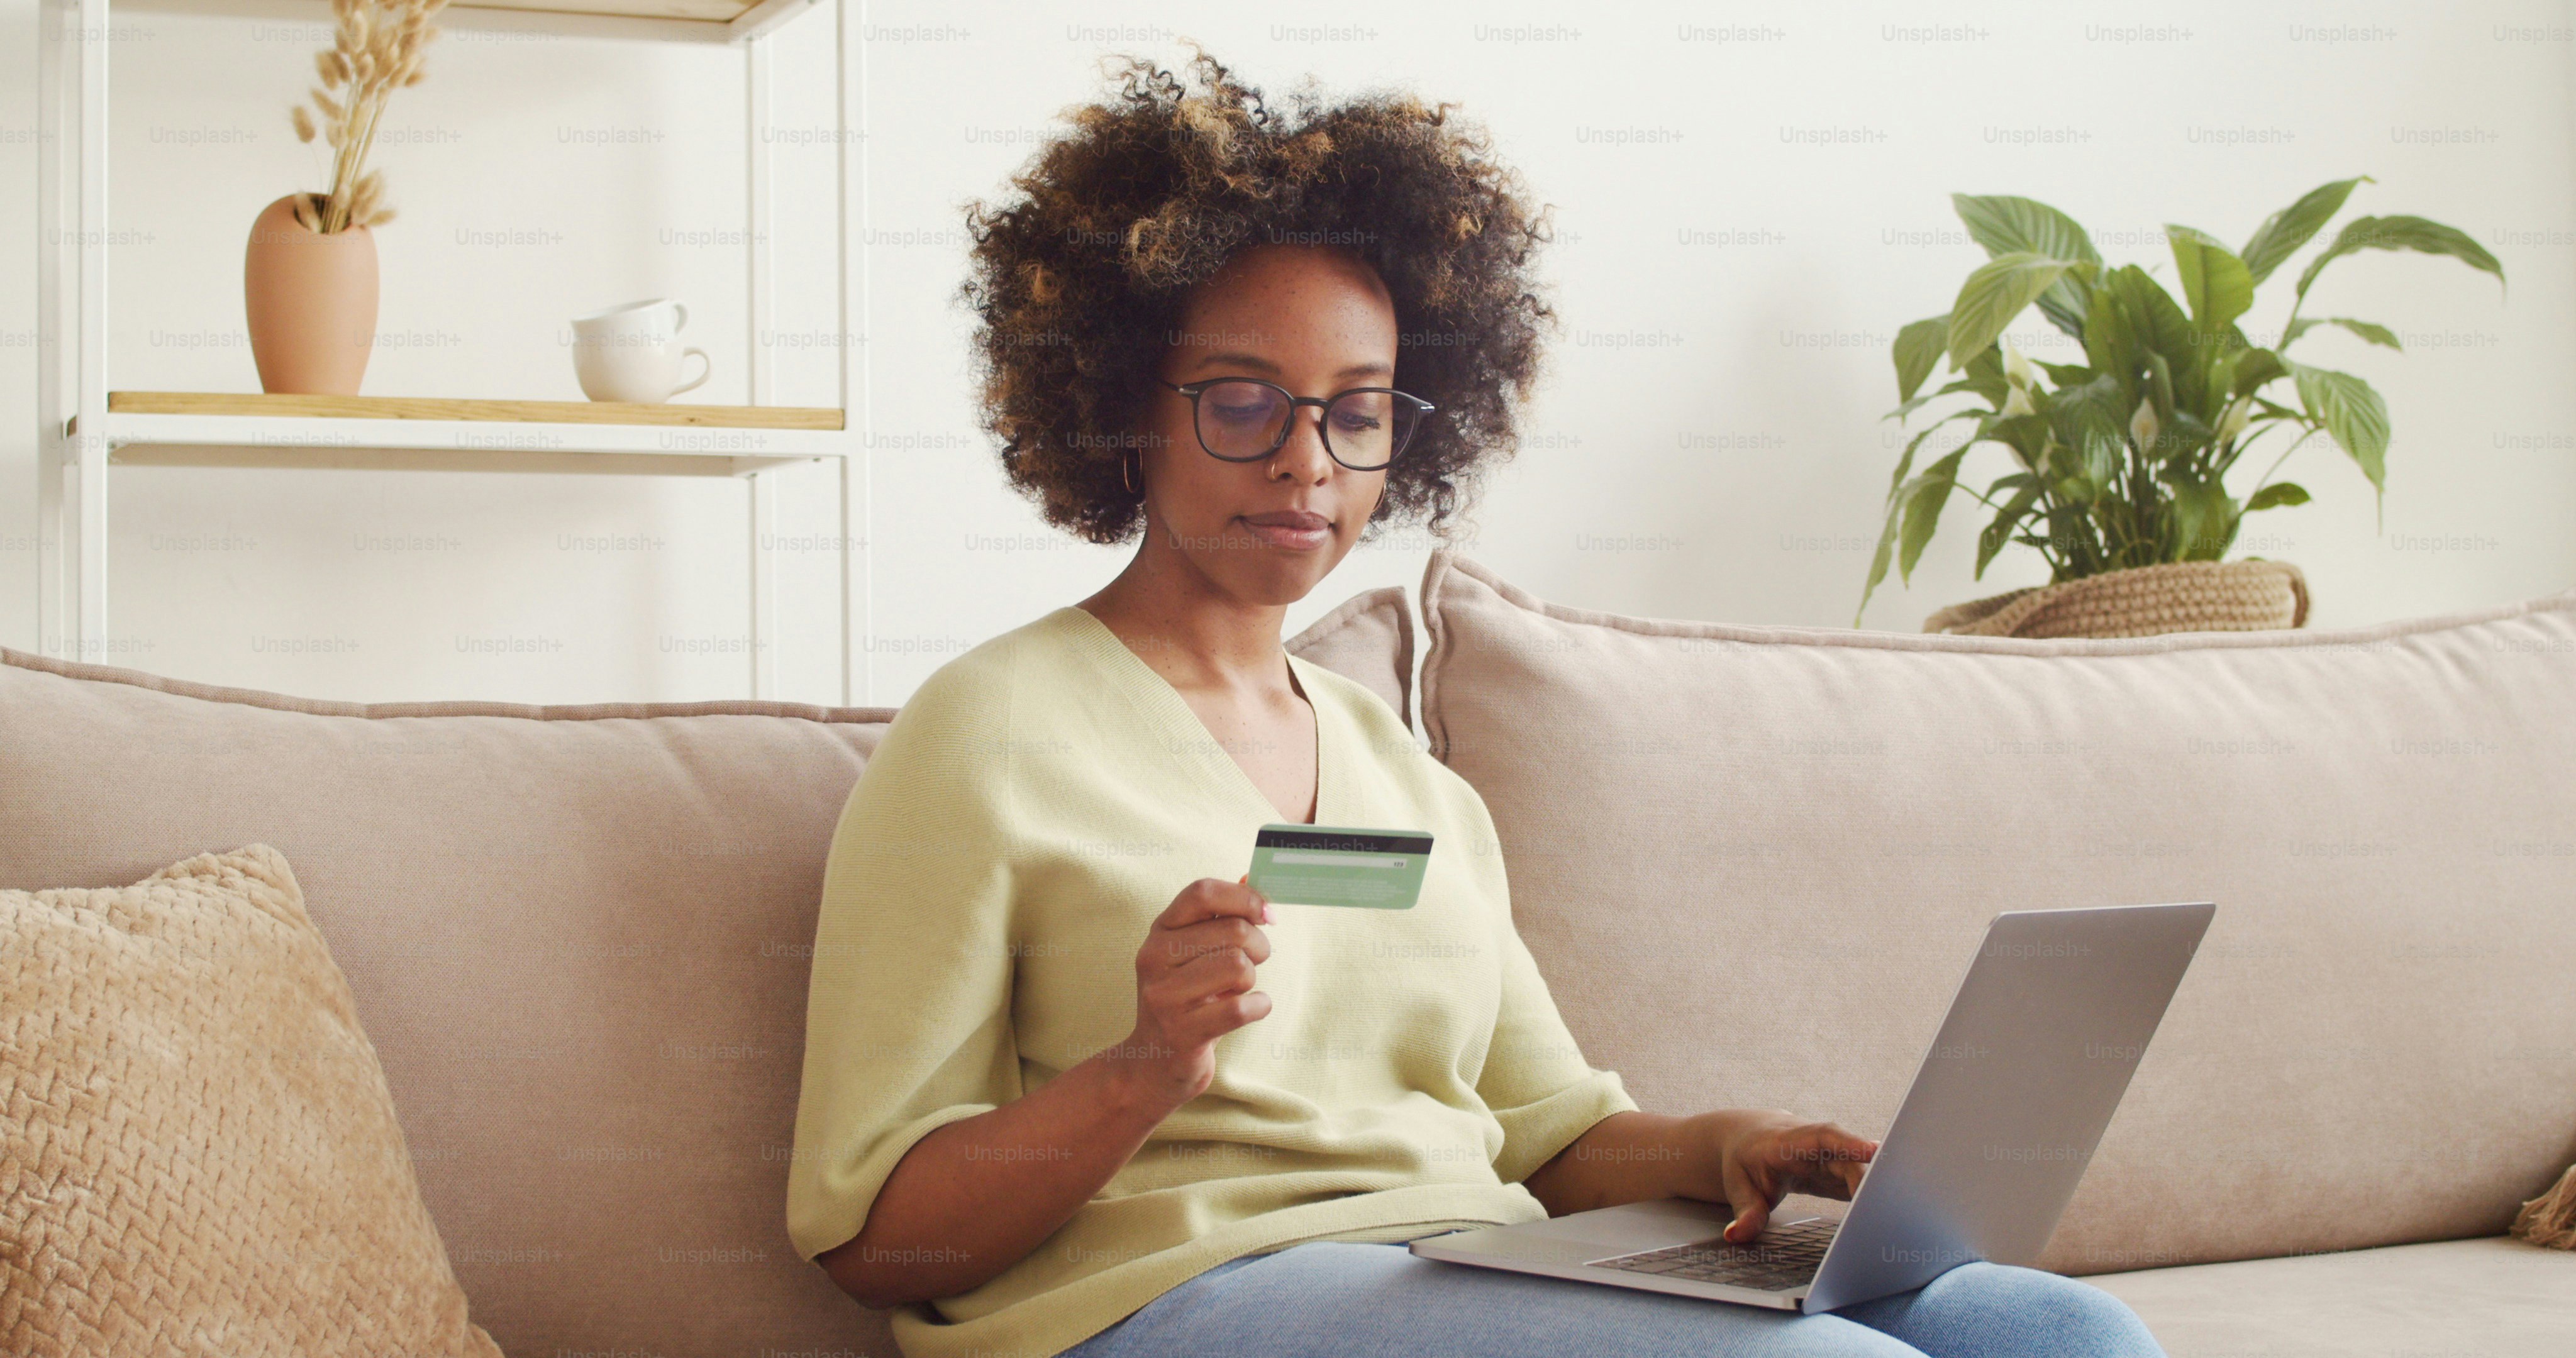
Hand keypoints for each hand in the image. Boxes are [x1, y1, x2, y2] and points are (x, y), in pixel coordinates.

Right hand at [1107, 875, 1274, 1109]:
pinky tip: (1250, 1010)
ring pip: (1239, 967)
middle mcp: (1154, 958)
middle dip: (1259, 946)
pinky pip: (1240, 1009)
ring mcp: (1164, 996)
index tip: (1266, 914)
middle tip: (1252, 963)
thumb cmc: (1185, 999)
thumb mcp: (1193, 952)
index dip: (1244, 898)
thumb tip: (1253, 876)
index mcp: (1160, 930)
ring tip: (1238, 990)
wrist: (1152, 1063)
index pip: (1202, 892)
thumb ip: (1221, 915)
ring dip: (1253, 980)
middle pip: (1234, 931)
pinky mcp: (1182, 1032)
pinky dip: (1258, 1007)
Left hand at [1691, 1109, 1878, 1243]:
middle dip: (1866, 1177)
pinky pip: (1856, 1183)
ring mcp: (1828, 1158)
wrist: (1748, 1139)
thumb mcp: (1737, 1185)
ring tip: (1889, 1214)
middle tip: (1882, 1202)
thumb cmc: (1745, 1159)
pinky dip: (1868, 1199)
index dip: (1848, 1143)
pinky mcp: (1836, 1173)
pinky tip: (1882, 1217)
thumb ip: (1744, 1211)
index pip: (1821, 1137)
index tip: (1874, 1150)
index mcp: (1788, 1142)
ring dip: (1873, 1190)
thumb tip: (1736, 1235)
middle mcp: (1814, 1146)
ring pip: (1856, 1170)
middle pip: (1846, 1157)